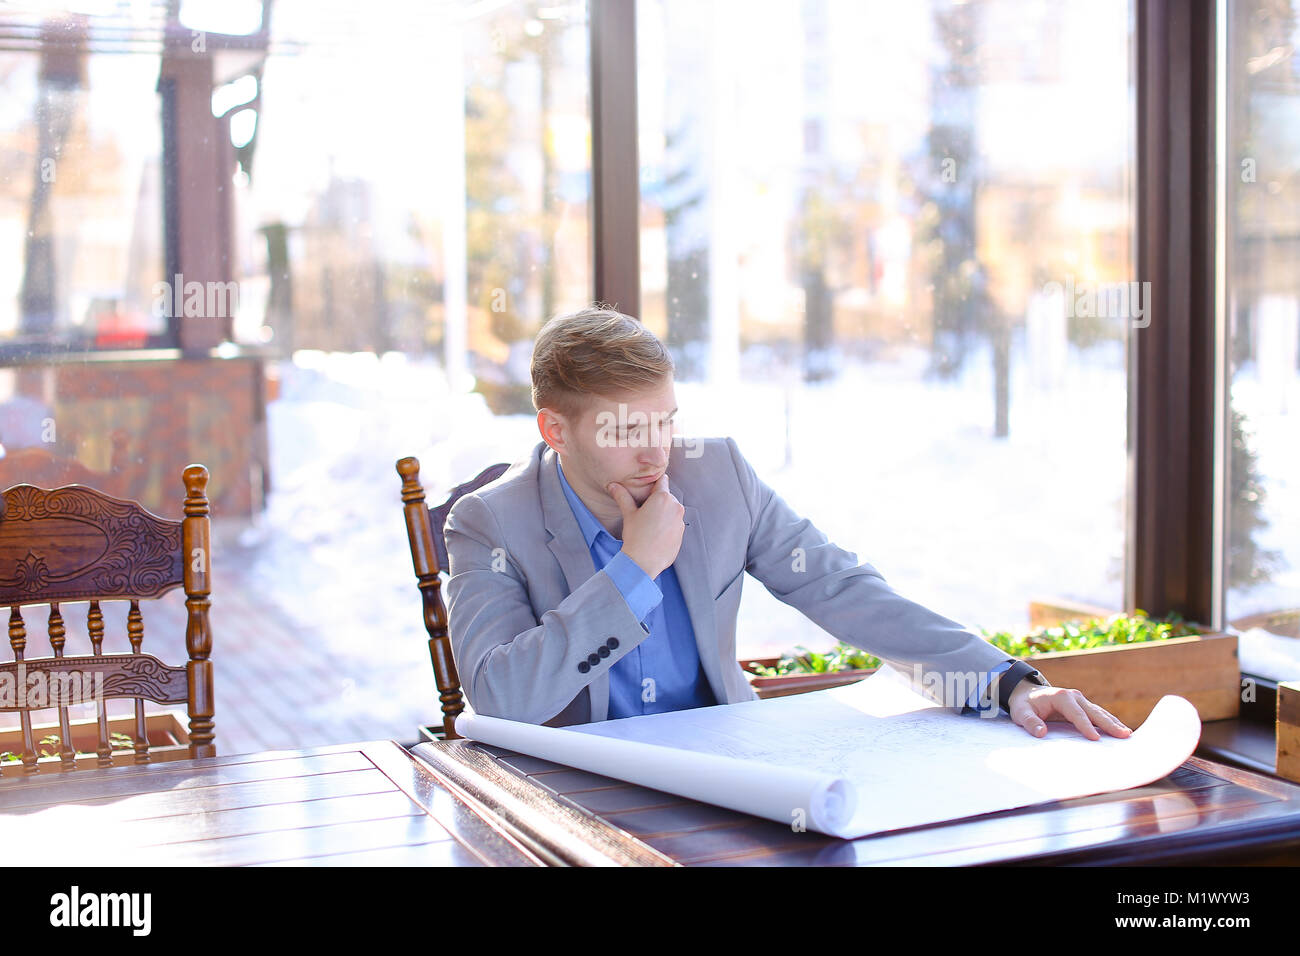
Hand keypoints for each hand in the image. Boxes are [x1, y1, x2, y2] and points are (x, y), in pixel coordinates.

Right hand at [607, 473, 684, 578]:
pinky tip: (656, 534)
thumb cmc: (635, 536)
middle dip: (657, 501)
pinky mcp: (682, 532)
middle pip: (667, 496)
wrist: (643, 562)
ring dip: (663, 513)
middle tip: (644, 511)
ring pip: (671, 510)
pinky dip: (667, 525)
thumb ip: (622, 496)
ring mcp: (680, 520)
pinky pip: (675, 523)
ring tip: (650, 525)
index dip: (654, 484)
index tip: (647, 491)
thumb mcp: (628, 514)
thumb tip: (612, 485)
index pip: (662, 480)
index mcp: (663, 497)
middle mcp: (675, 506)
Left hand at [1007, 680, 1131, 740]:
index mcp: (1060, 697)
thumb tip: (1041, 733)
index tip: (1095, 738)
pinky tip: (1120, 731)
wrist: (1026, 693)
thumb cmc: (1025, 704)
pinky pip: (1098, 715)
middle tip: (1124, 735)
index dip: (1085, 726)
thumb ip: (1030, 722)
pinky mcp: (1083, 707)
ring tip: (1128, 735)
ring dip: (1114, 723)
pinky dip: (1110, 723)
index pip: (1076, 713)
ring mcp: (1080, 701)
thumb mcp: (1021, 713)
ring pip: (1100, 713)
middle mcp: (1074, 696)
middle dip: (1109, 724)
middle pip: (1094, 712)